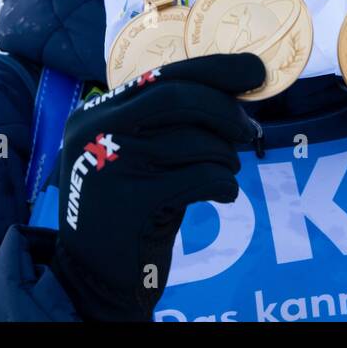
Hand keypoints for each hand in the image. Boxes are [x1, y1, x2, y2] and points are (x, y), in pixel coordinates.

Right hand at [49, 54, 262, 320]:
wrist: (91, 277)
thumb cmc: (126, 209)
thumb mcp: (133, 155)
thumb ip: (165, 123)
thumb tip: (235, 92)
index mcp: (95, 112)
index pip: (161, 75)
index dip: (214, 69)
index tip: (255, 70)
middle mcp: (94, 131)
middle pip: (177, 99)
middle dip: (224, 110)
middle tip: (248, 129)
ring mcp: (109, 166)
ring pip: (193, 141)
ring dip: (225, 154)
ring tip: (226, 168)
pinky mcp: (130, 203)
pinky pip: (200, 178)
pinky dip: (224, 183)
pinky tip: (223, 194)